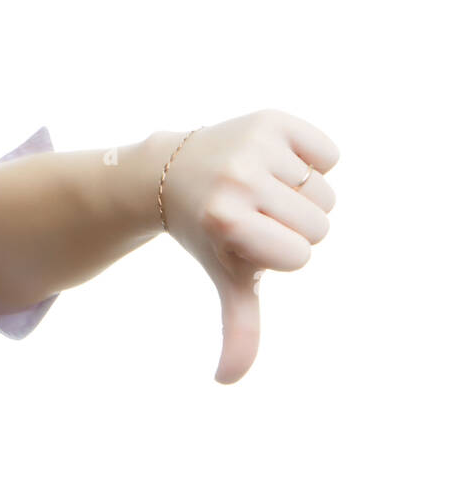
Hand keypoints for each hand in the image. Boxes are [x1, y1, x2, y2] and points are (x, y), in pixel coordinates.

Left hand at [156, 110, 338, 383]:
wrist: (171, 171)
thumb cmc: (208, 232)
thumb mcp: (225, 277)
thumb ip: (238, 329)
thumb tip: (226, 380)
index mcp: (227, 222)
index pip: (300, 256)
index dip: (281, 252)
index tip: (247, 239)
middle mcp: (238, 181)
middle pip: (318, 224)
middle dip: (293, 224)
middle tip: (253, 211)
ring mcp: (254, 145)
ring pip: (325, 191)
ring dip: (301, 193)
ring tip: (259, 187)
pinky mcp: (271, 119)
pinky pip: (328, 152)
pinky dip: (311, 158)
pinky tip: (272, 160)